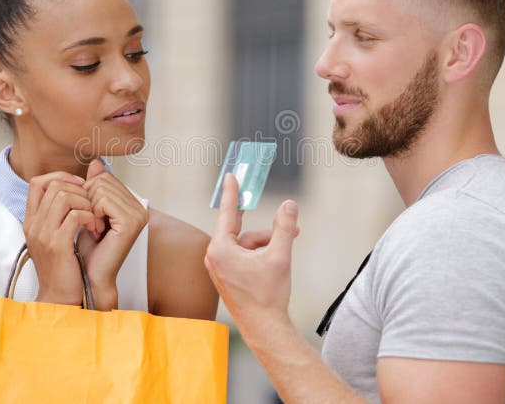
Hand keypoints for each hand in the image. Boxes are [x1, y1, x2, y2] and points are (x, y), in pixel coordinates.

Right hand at [22, 172, 95, 305]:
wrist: (60, 296)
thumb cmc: (64, 265)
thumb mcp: (59, 234)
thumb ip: (65, 210)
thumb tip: (83, 182)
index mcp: (32, 220)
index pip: (38, 183)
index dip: (60, 177)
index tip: (80, 186)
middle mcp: (34, 225)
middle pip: (54, 186)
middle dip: (79, 190)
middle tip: (92, 206)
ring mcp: (43, 235)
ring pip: (64, 197)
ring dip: (86, 203)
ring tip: (94, 218)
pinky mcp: (57, 246)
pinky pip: (74, 216)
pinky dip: (89, 217)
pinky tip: (94, 227)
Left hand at [76, 159, 148, 309]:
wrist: (91, 274)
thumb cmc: (90, 248)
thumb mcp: (90, 210)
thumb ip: (95, 186)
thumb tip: (96, 163)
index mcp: (133, 203)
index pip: (105, 177)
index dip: (89, 192)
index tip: (90, 215)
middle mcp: (140, 207)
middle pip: (103, 180)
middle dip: (89, 198)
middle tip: (91, 223)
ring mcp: (138, 214)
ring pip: (101, 189)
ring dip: (90, 207)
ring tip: (94, 228)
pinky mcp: (131, 222)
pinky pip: (103, 201)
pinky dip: (93, 213)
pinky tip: (96, 230)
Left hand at [204, 173, 299, 338]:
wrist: (264, 328)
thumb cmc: (268, 294)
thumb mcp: (280, 255)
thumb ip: (285, 227)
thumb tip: (290, 204)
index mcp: (221, 249)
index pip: (229, 213)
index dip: (233, 192)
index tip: (231, 175)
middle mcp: (215, 256)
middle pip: (241, 230)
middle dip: (264, 229)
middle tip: (280, 219)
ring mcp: (219, 268)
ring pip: (245, 244)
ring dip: (266, 245)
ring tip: (284, 254)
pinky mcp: (226, 276)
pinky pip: (243, 255)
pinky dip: (259, 255)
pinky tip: (274, 264)